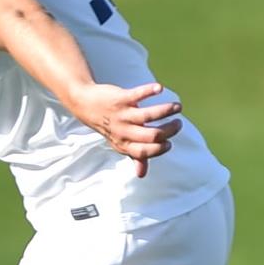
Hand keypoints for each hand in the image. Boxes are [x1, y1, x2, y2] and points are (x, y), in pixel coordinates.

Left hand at [62, 81, 183, 176]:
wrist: (85, 104)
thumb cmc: (108, 124)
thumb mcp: (119, 142)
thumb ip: (134, 156)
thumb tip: (142, 175)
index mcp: (124, 144)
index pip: (145, 152)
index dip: (159, 149)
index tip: (170, 142)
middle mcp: (123, 131)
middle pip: (152, 135)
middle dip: (169, 130)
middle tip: (178, 123)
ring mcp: (122, 114)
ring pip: (148, 115)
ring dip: (166, 110)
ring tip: (178, 107)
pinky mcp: (120, 98)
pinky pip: (137, 95)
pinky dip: (150, 90)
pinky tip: (159, 88)